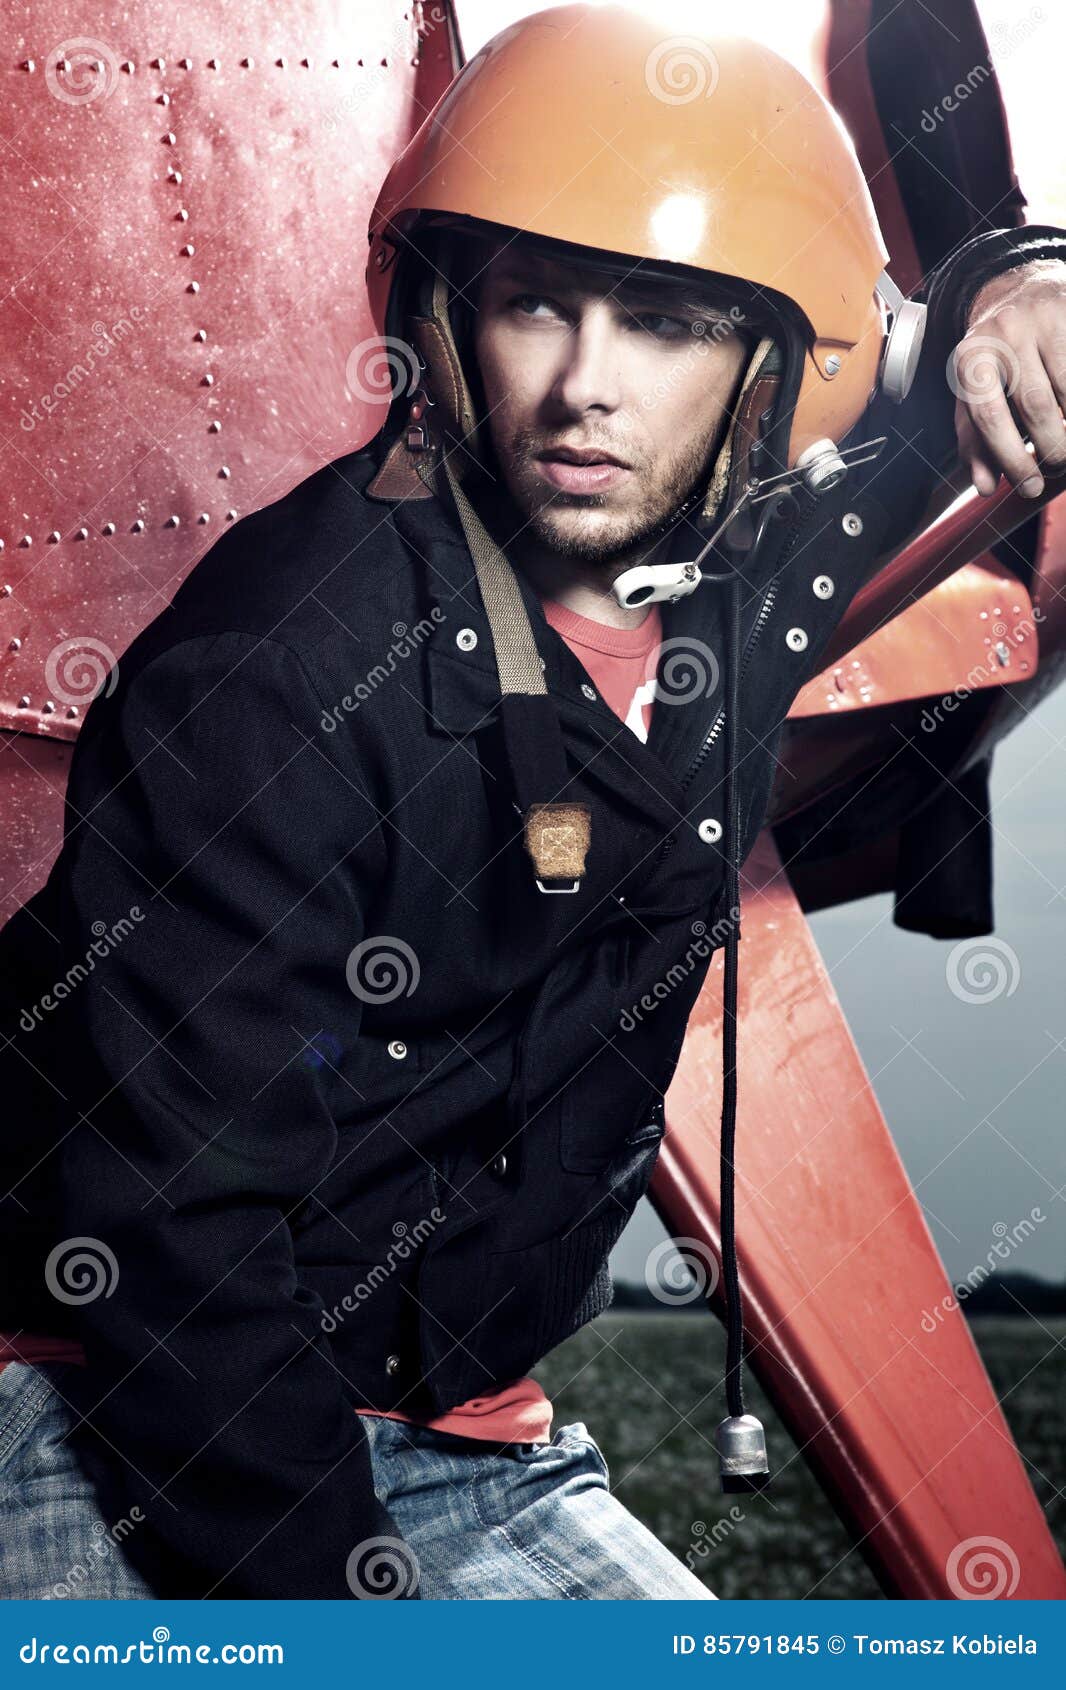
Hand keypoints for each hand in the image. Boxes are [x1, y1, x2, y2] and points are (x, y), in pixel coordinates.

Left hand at [951, 256, 1065, 497]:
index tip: (1029, 486)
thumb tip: (984, 487)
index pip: (990, 417)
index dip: (1011, 459)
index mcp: (971, 358)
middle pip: (1035, 406)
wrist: (1020, 290)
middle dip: (1052, 447)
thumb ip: (974, 442)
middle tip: (1057, 465)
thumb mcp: (973, 395)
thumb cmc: (995, 356)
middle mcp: (1005, 334)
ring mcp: (1044, 320)